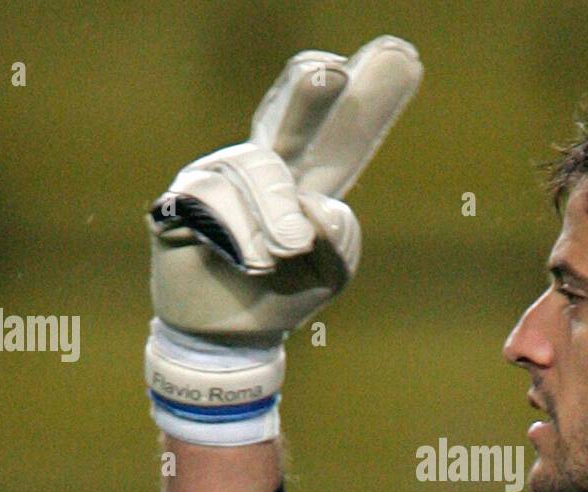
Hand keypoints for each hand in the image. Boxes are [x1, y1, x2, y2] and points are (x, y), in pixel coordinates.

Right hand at [144, 36, 421, 445]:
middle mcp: (267, 167)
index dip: (370, 99)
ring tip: (284, 253)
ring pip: (257, 172)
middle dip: (311, 92)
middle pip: (292, 116)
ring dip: (275, 218)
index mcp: (309, 180)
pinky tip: (246, 262)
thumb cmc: (281, 295)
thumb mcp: (329, 274)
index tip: (404, 58)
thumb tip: (315, 206)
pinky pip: (216, 201)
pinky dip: (239, 236)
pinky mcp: (183, 197)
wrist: (229, 337)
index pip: (345, 135)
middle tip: (331, 73)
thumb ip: (341, 241)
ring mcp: (223, 176)